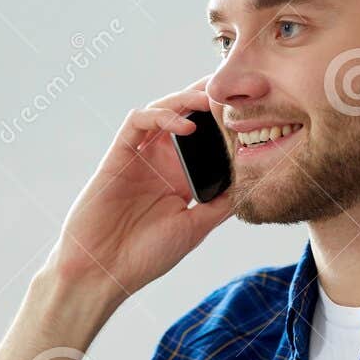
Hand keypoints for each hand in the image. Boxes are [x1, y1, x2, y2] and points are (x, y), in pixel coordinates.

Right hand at [47, 77, 234, 302]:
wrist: (103, 272)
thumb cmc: (146, 256)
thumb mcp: (196, 227)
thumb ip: (222, 203)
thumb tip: (255, 181)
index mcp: (180, 177)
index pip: (205, 138)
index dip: (225, 122)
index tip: (254, 112)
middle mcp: (161, 161)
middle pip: (184, 114)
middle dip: (207, 96)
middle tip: (234, 88)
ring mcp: (139, 156)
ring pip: (162, 109)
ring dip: (186, 99)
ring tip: (212, 99)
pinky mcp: (118, 155)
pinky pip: (137, 122)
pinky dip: (161, 116)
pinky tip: (187, 126)